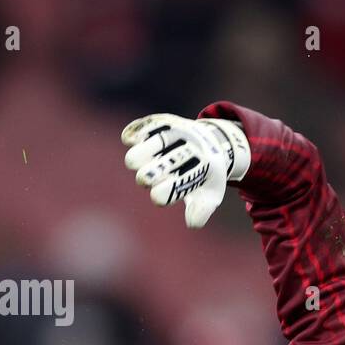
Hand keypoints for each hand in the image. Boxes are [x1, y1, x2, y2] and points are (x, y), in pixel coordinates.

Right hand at [121, 113, 249, 228]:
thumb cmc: (205, 174)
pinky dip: (132, 136)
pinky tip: (133, 141)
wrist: (212, 140)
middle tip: (149, 177)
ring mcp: (174, 132)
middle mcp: (190, 147)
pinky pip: (137, 129)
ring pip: (141, 151)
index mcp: (203, 168)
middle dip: (147, 178)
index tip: (159, 195)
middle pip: (151, 173)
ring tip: (140, 162)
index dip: (161, 195)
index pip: (175, 187)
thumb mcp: (210, 194)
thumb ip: (201, 211)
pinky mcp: (161, 121)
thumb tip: (191, 223)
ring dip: (137, 159)